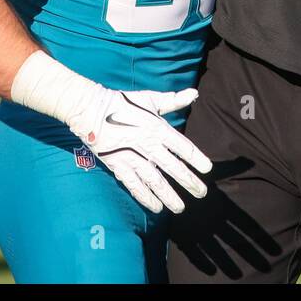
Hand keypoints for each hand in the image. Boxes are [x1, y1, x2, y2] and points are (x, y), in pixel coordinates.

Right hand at [67, 87, 211, 214]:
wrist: (92, 110)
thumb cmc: (124, 103)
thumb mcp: (150, 99)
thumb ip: (173, 100)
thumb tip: (194, 93)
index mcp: (158, 128)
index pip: (182, 147)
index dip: (196, 158)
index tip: (207, 169)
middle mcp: (148, 144)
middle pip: (173, 167)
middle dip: (189, 182)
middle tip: (202, 193)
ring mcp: (132, 157)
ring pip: (155, 181)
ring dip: (169, 195)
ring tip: (180, 207)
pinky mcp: (118, 166)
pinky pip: (134, 185)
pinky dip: (145, 197)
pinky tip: (156, 207)